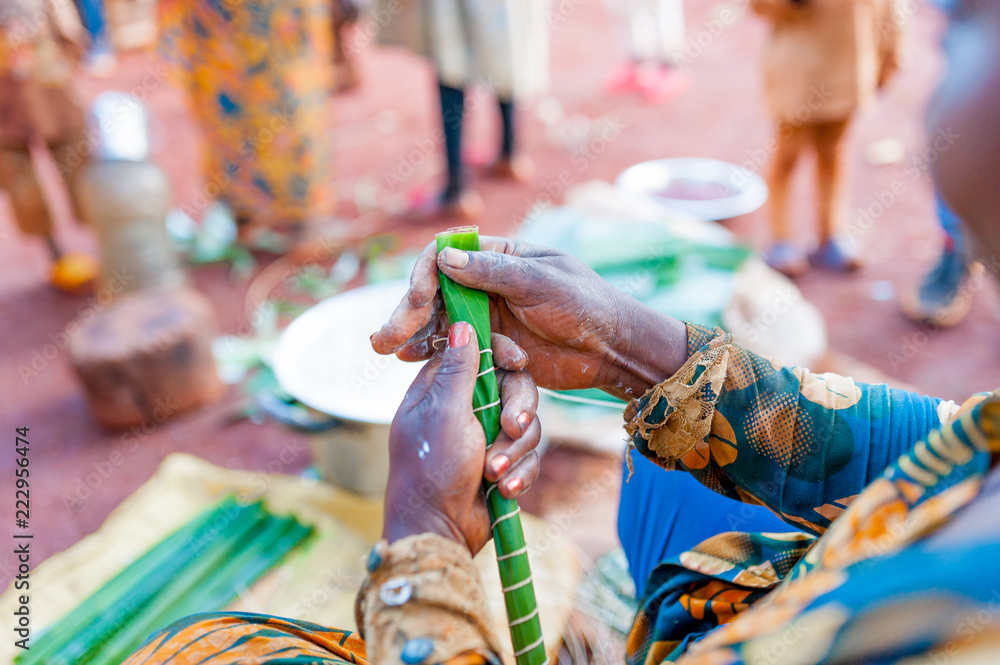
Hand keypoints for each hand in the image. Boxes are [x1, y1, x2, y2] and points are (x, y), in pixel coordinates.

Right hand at [371, 236, 688, 399]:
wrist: (611, 349)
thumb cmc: (585, 305)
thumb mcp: (542, 283)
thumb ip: (495, 271)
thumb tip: (445, 257)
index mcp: (499, 256)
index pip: (447, 256)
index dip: (425, 277)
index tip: (418, 302)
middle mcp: (487, 282)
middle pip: (436, 292)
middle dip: (409, 312)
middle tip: (384, 338)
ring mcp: (489, 314)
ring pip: (440, 321)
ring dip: (414, 334)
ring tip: (388, 350)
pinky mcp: (493, 344)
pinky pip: (457, 347)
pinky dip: (433, 352)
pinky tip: (411, 361)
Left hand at [382, 321, 541, 554]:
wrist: (439, 531)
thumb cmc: (432, 467)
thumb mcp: (444, 411)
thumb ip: (458, 368)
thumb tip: (461, 322)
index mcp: (439, 389)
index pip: (478, 354)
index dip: (501, 354)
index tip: (517, 360)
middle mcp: (463, 409)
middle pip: (511, 388)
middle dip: (514, 413)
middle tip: (510, 428)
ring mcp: (484, 438)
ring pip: (525, 425)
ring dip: (513, 450)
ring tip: (494, 472)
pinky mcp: (502, 465)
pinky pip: (528, 456)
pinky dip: (519, 472)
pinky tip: (505, 488)